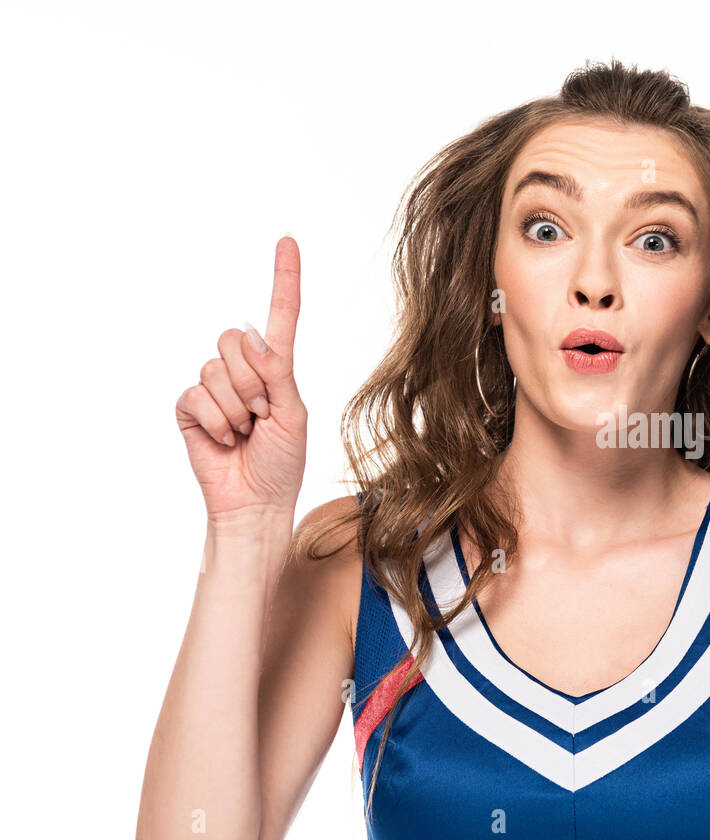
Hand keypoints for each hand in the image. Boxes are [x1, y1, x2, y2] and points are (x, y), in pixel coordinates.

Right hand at [174, 236, 307, 524]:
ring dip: (236, 408)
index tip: (288, 240)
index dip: (284, 278)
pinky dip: (215, 421)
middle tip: (262, 416)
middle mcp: (244, 370)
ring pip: (216, 369)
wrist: (256, 503)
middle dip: (252, 381)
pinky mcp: (189, 407)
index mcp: (277, 368)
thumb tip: (250, 333)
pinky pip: (195, 394)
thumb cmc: (283, 463)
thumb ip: (276, 372)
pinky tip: (225, 439)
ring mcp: (214, 387)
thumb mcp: (293, 414)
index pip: (281, 316)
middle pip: (236, 338)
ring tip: (246, 433)